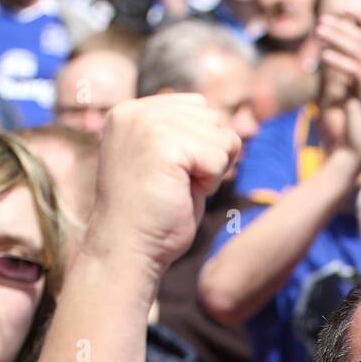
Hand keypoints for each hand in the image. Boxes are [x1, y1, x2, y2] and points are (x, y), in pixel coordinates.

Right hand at [84, 95, 241, 287]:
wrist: (128, 253)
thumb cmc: (155, 219)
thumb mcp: (172, 167)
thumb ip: (192, 138)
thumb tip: (231, 128)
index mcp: (132, 112)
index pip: (197, 109)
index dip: (199, 150)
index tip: (169, 177)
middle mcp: (135, 111)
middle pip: (212, 120)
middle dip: (206, 159)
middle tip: (172, 188)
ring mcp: (146, 123)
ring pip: (220, 137)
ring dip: (208, 173)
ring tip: (174, 191)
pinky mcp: (163, 143)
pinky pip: (218, 157)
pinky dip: (209, 184)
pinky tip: (180, 196)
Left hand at [316, 9, 360, 114]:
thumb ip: (357, 59)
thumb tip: (341, 46)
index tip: (345, 10)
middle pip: (358, 35)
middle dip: (339, 25)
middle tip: (321, 19)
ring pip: (354, 47)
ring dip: (334, 37)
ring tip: (317, 31)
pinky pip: (351, 67)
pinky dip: (337, 60)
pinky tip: (323, 56)